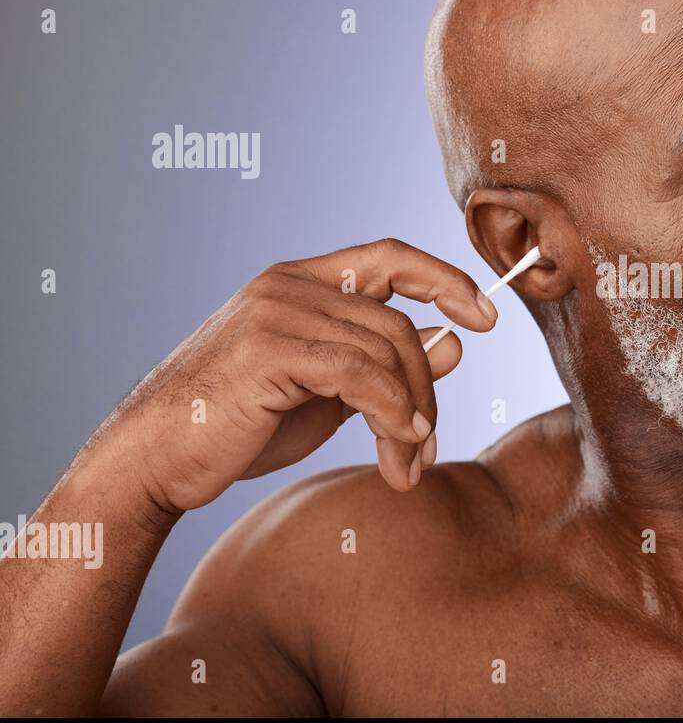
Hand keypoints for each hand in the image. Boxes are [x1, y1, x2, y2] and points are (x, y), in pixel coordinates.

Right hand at [94, 238, 496, 510]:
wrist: (155, 458)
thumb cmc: (236, 425)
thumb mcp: (325, 392)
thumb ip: (383, 365)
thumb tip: (455, 342)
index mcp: (301, 281)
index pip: (390, 257)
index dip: (446, 280)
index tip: (487, 317)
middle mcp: (289, 284)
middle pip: (399, 322)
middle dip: (428, 388)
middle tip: (429, 446)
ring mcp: (276, 311)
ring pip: (387, 351)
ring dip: (412, 416)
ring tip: (407, 466)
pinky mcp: (269, 349)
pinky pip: (362, 375)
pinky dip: (393, 414)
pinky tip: (396, 449)